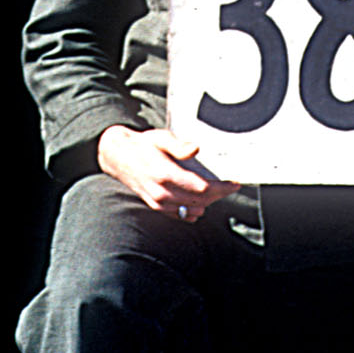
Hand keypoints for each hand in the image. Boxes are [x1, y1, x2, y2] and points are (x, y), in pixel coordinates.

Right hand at [96, 125, 238, 218]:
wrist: (118, 156)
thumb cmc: (143, 144)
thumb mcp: (161, 137)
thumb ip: (179, 145)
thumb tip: (195, 148)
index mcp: (165, 174)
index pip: (202, 188)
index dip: (222, 188)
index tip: (235, 184)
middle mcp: (162, 192)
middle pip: (201, 201)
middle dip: (219, 195)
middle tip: (230, 186)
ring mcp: (158, 202)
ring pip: (192, 210)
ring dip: (208, 202)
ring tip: (217, 191)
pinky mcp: (155, 206)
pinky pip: (180, 215)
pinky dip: (194, 210)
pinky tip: (201, 201)